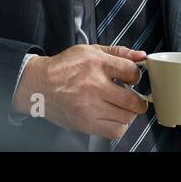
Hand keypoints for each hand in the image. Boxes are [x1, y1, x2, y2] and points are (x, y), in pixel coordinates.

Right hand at [12, 44, 149, 138]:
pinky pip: (114, 131)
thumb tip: (141, 56)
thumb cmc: (65, 67)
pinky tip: (112, 116)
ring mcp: (89, 107)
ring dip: (128, 113)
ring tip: (120, 106)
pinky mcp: (85, 123)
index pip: (131, 73)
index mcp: (97, 64)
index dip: (136, 76)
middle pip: (132, 100)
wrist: (39, 85)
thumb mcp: (91, 51)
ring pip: (125, 118)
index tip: (132, 79)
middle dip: (138, 100)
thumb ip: (118, 52)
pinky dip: (118, 126)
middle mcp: (94, 86)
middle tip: (134, 98)